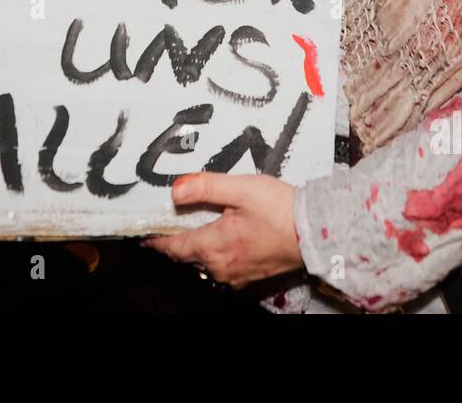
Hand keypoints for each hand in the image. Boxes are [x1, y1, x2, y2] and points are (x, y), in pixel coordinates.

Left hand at [142, 173, 302, 287]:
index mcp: (213, 246)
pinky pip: (225, 268)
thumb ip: (205, 186)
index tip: (143, 235)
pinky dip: (218, 255)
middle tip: (170, 224)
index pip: (172, 247)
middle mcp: (221, 266)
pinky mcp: (252, 276)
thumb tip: (175, 189)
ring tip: (198, 228)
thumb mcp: (241, 188)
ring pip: (206, 263)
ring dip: (198, 249)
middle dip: (177, 242)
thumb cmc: (282, 210)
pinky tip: (226, 239)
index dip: (155, 240)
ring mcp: (237, 275)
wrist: (318, 232)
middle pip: (188, 256)